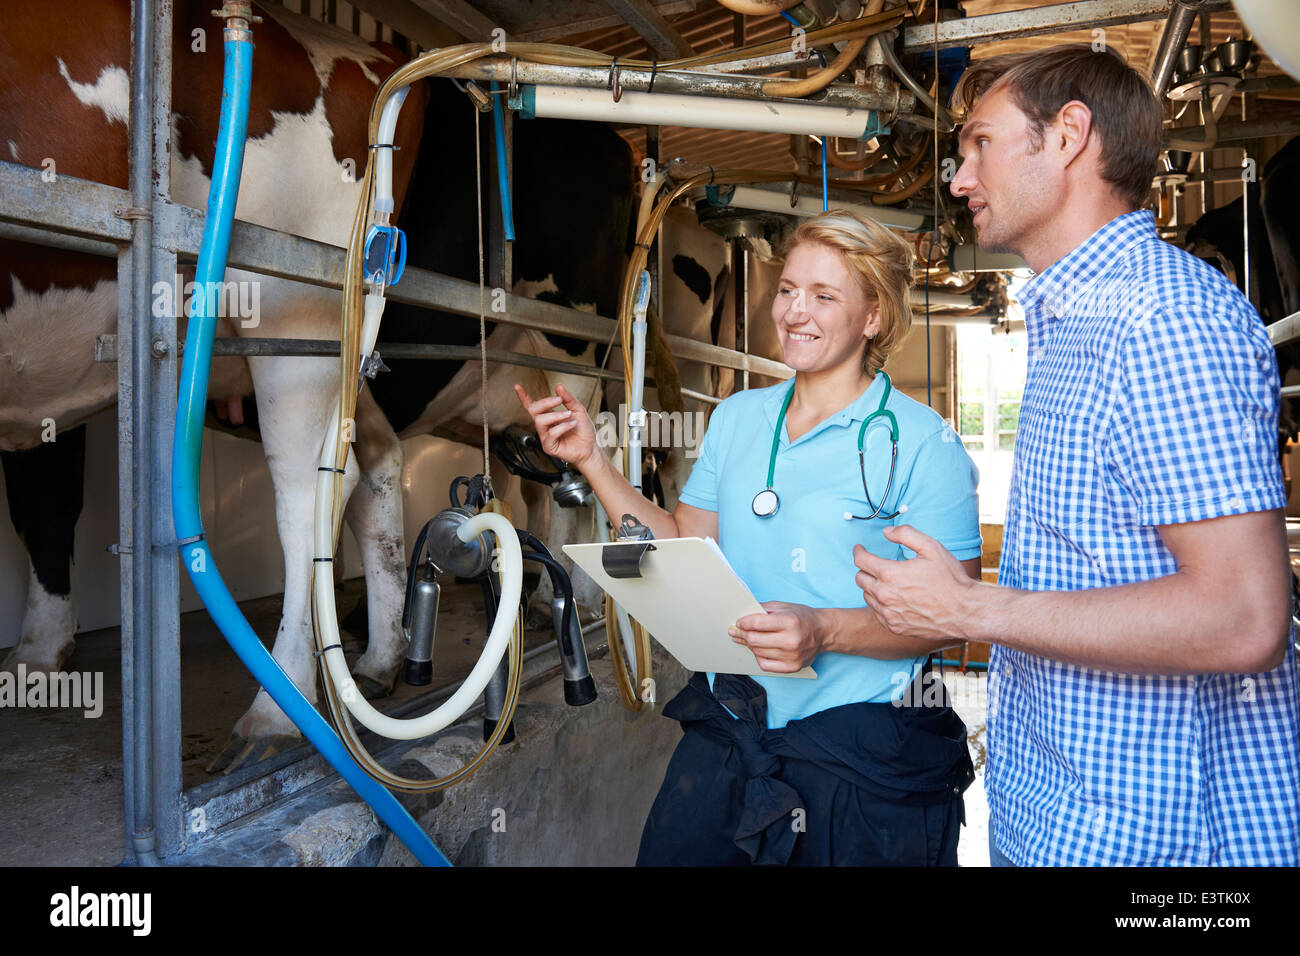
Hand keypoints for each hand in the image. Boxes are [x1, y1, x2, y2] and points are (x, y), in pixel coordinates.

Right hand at [513, 383, 599, 471]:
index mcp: (549, 416)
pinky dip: (562, 427)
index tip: (517, 387)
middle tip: (559, 400)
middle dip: (546, 402)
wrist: (591, 447)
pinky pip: (550, 434)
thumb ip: (568, 399)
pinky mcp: (549, 446)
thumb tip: (559, 387)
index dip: (524, 397)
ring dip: (556, 415)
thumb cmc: (583, 431)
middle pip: (534, 410)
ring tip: (569, 415)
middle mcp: (545, 426)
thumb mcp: (578, 410)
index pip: (533, 406)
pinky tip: (571, 425)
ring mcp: (546, 436)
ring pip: (540, 421)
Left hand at [729, 601, 824, 672]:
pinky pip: (766, 665)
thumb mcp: (784, 606)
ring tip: (747, 639)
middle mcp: (791, 640)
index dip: (744, 623)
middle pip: (754, 640)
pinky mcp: (792, 667)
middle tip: (736, 631)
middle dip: (742, 634)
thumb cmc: (802, 617)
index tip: (739, 622)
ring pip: (758, 652)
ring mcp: (792, 656)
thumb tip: (743, 616)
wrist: (824, 632)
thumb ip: (763, 609)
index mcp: (789, 621)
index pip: (757, 624)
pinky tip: (759, 650)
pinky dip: (759, 657)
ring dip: (750, 645)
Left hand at [853, 525, 974, 639]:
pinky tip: (894, 599)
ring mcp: (888, 613)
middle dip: (865, 568)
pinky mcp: (894, 627)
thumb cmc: (950, 579)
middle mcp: (885, 595)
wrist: (964, 612)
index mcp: (890, 574)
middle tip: (876, 565)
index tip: (861, 549)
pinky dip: (880, 604)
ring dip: (873, 586)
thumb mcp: (932, 548)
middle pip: (860, 578)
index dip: (859, 551)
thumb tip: (887, 532)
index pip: (861, 560)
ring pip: (867, 596)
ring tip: (888, 582)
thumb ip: (906, 534)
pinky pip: (877, 613)